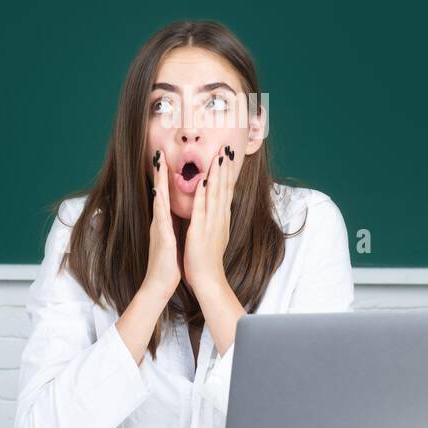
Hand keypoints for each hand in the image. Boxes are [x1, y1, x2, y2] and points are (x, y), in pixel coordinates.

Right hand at [144, 150, 180, 298]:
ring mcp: (159, 229)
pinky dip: (162, 204)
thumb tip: (176, 212)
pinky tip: (161, 194)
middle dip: (160, 172)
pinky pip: (161, 218)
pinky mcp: (161, 238)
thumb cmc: (167, 263)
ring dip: (159, 182)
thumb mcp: (172, 238)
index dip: (166, 177)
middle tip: (159, 152)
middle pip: (160, 192)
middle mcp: (159, 221)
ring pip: (158, 200)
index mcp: (164, 221)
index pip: (166, 194)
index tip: (167, 158)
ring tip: (159, 164)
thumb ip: (172, 224)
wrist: (159, 285)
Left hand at [183, 142, 240, 295]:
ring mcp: (212, 223)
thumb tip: (219, 211)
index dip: (227, 173)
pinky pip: (202, 208)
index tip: (227, 156)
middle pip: (224, 188)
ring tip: (219, 156)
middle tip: (227, 147)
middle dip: (225, 167)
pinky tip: (205, 179)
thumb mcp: (215, 235)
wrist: (208, 279)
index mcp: (222, 218)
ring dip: (218, 174)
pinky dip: (204, 193)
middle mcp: (220, 218)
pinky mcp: (200, 229)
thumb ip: (216, 221)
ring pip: (216, 193)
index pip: (226, 191)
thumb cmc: (208, 259)